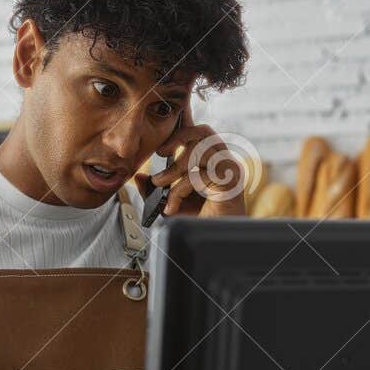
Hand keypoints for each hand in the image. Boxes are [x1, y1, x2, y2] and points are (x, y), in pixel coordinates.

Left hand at [133, 102, 249, 218]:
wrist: (215, 244)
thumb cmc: (200, 222)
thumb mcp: (171, 203)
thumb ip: (155, 189)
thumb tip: (140, 176)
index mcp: (212, 161)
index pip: (201, 132)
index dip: (185, 125)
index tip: (167, 134)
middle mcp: (223, 162)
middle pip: (202, 131)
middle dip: (177, 140)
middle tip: (162, 154)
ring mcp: (229, 170)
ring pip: (198, 151)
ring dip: (173, 170)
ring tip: (163, 187)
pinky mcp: (230, 181)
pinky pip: (197, 174)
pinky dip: (179, 190)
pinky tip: (175, 206)